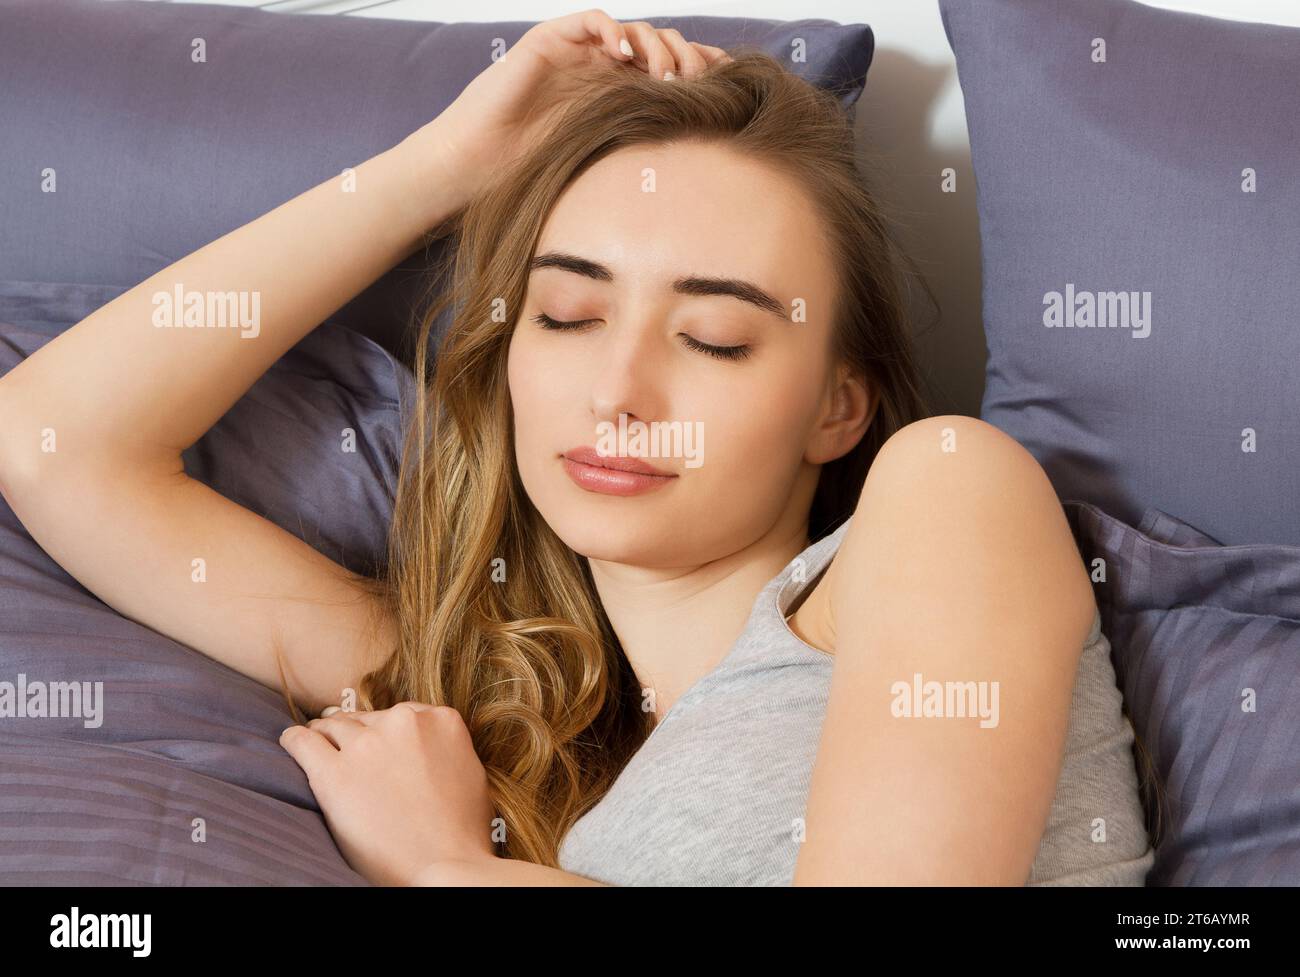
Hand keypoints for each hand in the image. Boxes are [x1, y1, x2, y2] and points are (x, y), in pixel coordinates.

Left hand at [279, 702, 496, 886]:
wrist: (445, 866)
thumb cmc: (463, 832)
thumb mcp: (471, 772)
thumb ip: (446, 748)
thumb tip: (428, 748)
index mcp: (440, 720)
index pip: (401, 713)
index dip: (385, 729)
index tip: (375, 740)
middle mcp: (402, 723)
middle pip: (366, 718)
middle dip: (355, 733)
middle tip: (344, 747)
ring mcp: (367, 745)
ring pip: (333, 725)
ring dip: (324, 734)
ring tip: (315, 742)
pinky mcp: (334, 772)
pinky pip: (302, 742)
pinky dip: (294, 740)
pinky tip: (291, 742)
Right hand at [407, 9, 731, 208]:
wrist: (475, 168)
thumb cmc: (531, 176)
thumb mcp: (604, 168)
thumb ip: (642, 155)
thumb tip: (700, 173)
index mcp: (619, 99)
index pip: (671, 73)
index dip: (702, 70)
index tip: (728, 86)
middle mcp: (603, 73)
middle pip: (660, 45)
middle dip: (687, 56)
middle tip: (700, 81)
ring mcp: (578, 55)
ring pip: (632, 30)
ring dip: (656, 44)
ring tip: (665, 73)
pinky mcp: (549, 43)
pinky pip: (590, 21)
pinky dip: (612, 29)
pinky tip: (626, 52)